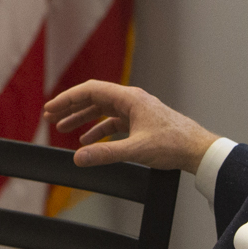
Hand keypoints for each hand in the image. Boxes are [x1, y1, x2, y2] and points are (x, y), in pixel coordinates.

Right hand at [44, 81, 219, 172]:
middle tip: (50, 116)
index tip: (50, 108)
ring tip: (63, 128)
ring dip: (82, 118)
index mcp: (129, 98)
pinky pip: (112, 122)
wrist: (198, 149)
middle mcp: (131, 100)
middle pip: (93, 98)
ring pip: (102, 110)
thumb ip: (105, 154)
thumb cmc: (173, 144)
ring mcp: (136, 111)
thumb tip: (78, 157)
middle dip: (70, 107)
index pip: (90, 91)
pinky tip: (87, 141)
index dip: (67, 99)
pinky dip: (98, 130)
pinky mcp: (140, 123)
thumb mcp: (135, 150)